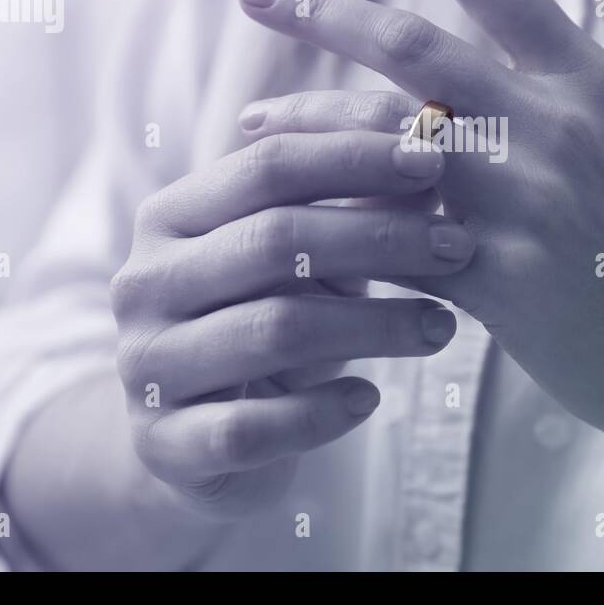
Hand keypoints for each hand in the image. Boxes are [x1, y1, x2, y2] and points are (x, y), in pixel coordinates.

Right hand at [110, 126, 474, 516]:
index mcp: (171, 217)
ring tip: (444, 326)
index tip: (435, 162)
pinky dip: (320, 412)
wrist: (193, 438)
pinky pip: (251, 428)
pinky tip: (370, 398)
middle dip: (379, 237)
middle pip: (273, 239)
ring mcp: (147, 366)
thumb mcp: (296, 260)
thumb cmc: (259, 321)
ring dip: (374, 325)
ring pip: (274, 330)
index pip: (267, 166)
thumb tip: (428, 160)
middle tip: (459, 246)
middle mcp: (144, 283)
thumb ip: (344, 209)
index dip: (355, 158)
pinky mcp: (165, 446)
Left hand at [237, 0, 603, 456]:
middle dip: (322, 11)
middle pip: (413, 47)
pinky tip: (291, 225)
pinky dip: (339, 231)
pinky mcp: (499, 281)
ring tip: (245, 124)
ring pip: (385, 146)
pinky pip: (393, 242)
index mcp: (589, 83)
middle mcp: (551, 129)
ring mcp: (524, 205)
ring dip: (306, 128)